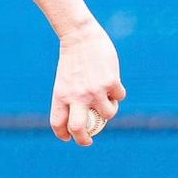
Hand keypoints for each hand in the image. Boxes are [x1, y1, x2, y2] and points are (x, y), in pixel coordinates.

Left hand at [49, 21, 124, 146]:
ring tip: (107, 100)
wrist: (80, 36)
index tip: (69, 138)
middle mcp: (76, 96)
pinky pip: (119, 97)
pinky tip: (113, 83)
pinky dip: (118, 94)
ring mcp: (94, 91)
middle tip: (88, 141)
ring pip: (108, 115)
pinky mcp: (111, 83)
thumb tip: (82, 119)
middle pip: (79, 128)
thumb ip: (70, 99)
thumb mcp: (65, 81)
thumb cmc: (72, 60)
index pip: (58, 123)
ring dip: (110, 111)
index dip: (63, 134)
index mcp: (60, 96)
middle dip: (83, 140)